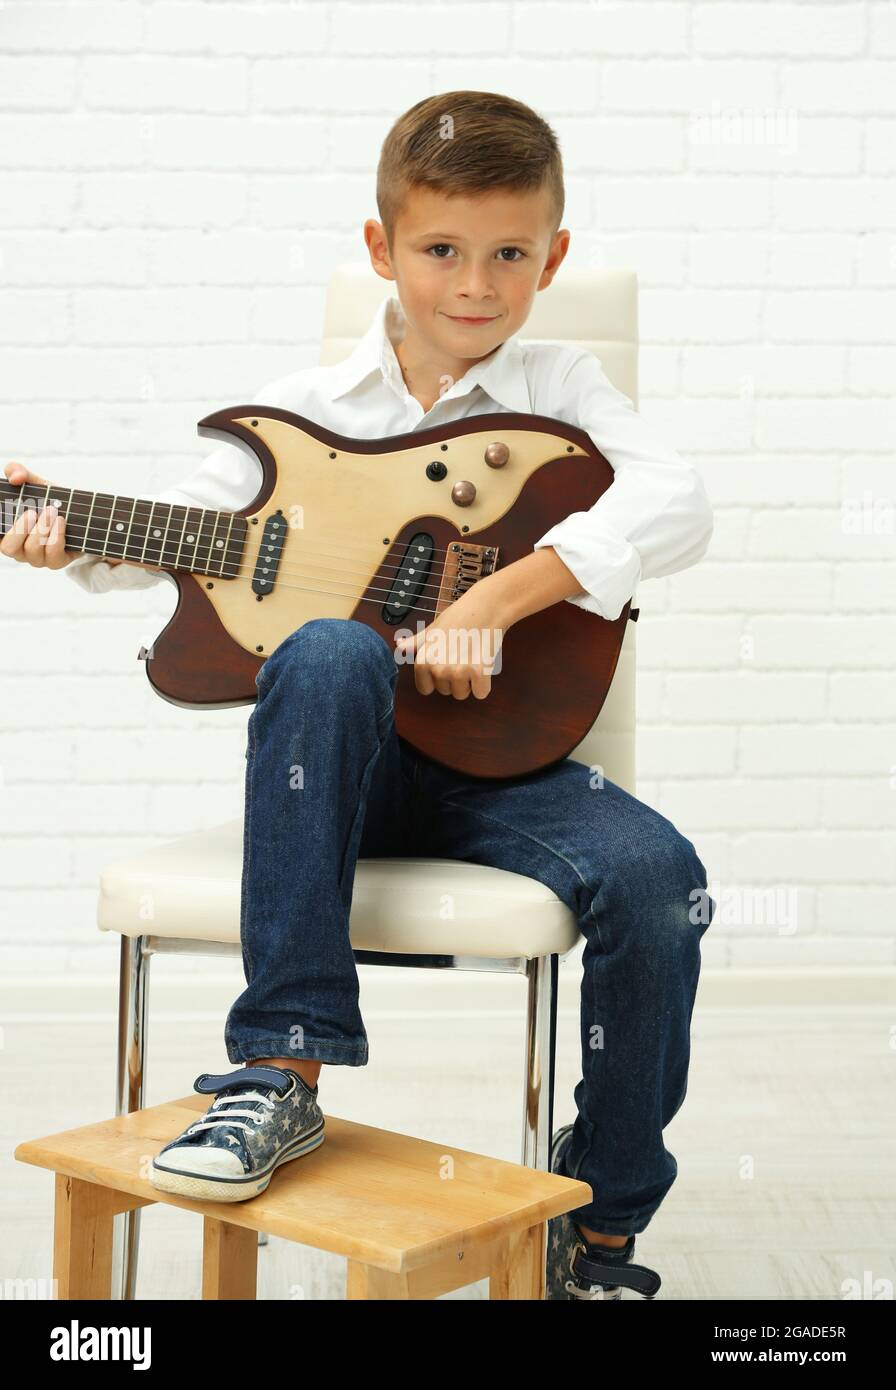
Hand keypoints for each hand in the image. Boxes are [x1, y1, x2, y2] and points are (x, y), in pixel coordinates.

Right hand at [0, 462, 74, 569]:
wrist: (79, 512)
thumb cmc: (48, 499)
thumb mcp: (32, 482)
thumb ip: (17, 471)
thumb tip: (15, 477)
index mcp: (4, 531)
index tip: (3, 511)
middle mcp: (17, 548)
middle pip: (8, 549)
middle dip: (20, 529)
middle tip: (32, 512)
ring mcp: (37, 558)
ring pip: (32, 551)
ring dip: (42, 529)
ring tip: (51, 511)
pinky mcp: (56, 562)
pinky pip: (53, 556)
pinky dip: (57, 536)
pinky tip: (61, 521)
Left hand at [393, 583, 510, 699]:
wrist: (484, 607)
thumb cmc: (458, 617)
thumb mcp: (431, 630)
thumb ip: (415, 643)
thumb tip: (398, 646)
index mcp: (424, 661)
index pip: (425, 689)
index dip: (436, 679)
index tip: (445, 664)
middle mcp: (438, 669)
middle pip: (446, 691)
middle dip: (454, 679)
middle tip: (461, 656)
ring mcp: (458, 671)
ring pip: (462, 694)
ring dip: (469, 682)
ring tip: (471, 659)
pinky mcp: (479, 672)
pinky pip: (481, 693)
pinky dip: (484, 684)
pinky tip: (483, 665)